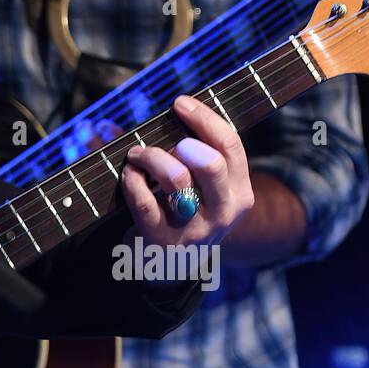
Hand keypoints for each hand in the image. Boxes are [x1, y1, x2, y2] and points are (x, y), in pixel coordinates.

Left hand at [119, 95, 254, 248]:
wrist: (171, 264)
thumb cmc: (185, 210)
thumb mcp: (204, 187)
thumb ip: (196, 151)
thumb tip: (171, 105)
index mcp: (239, 192)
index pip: (230, 146)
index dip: (204, 118)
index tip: (180, 103)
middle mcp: (223, 211)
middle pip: (211, 163)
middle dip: (182, 142)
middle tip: (163, 140)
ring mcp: (194, 229)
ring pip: (178, 179)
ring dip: (152, 157)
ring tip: (138, 155)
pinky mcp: (162, 240)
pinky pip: (145, 200)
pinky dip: (132, 180)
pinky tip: (129, 174)